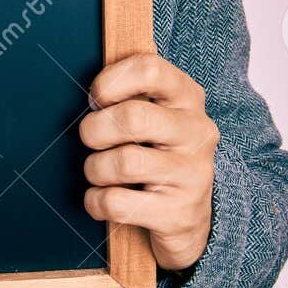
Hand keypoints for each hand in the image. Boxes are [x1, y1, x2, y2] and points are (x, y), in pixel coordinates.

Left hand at [79, 52, 218, 271]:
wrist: (188, 217)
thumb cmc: (155, 154)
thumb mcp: (153, 116)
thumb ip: (128, 95)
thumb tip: (91, 95)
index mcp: (187, 98)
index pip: (150, 69)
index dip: (111, 81)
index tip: (96, 98)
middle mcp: (197, 132)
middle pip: (133, 117)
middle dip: (95, 129)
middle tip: (90, 139)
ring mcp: (192, 174)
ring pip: (125, 162)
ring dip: (95, 168)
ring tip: (98, 172)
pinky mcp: (179, 213)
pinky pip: (117, 203)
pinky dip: (95, 201)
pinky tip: (100, 199)